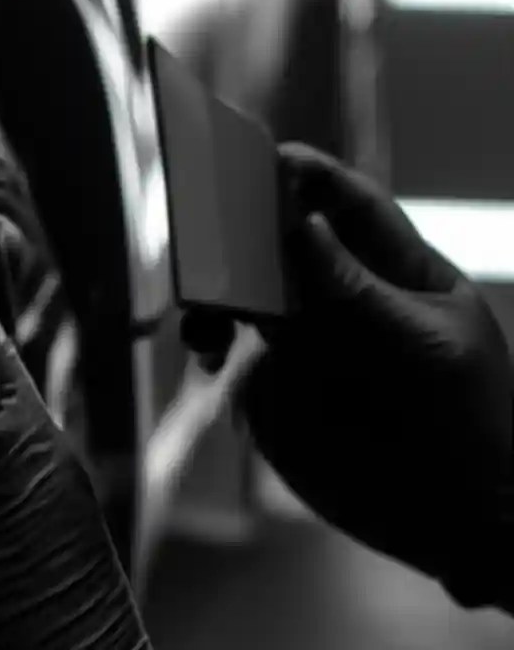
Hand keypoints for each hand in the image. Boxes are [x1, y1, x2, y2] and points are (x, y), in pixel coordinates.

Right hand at [241, 144, 511, 604]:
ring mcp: (307, 344)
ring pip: (246, 295)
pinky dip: (210, 345)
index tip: (265, 158)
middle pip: (283, 242)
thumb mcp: (425, 347)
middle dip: (243, 229)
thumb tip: (302, 227)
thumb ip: (357, 291)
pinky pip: (232, 355)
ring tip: (206, 312)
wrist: (462, 521)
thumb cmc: (473, 423)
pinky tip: (210, 358)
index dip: (307, 175)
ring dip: (217, 291)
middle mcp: (342, 298)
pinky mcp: (275, 390)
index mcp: (396, 272)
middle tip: (206, 227)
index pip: (348, 205)